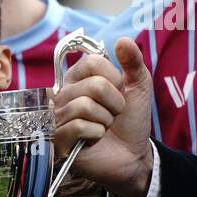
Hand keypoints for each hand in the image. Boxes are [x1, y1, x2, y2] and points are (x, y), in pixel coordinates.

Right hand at [52, 38, 153, 196]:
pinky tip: (94, 140)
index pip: (91, 62)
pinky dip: (96, 134)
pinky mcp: (58, 139)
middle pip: (92, 86)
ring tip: (104, 128)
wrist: (133, 156)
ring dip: (105, 120)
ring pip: (85, 107)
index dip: (114, 79)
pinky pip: (79, 126)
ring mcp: (58, 117)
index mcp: (79, 78)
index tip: (119, 93)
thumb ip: (133, 63)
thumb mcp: (138, 88)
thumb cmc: (131, 122)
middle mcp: (64, 95)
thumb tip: (123, 39)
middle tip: (113, 115)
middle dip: (115, 104)